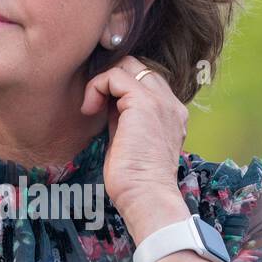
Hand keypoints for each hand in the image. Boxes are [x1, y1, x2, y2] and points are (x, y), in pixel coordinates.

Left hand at [80, 55, 189, 226]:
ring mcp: (161, 101)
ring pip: (127, 65)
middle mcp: (171, 103)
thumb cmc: (133, 178)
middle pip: (137, 66)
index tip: (100, 104)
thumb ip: (122, 116)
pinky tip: (89, 109)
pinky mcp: (145, 103)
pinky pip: (115, 75)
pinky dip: (97, 86)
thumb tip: (105, 100)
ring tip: (91, 107)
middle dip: (109, 76)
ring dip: (101, 81)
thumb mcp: (128, 138)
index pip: (145, 79)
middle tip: (93, 100)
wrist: (146, 196)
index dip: (118, 84)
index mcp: (171, 113)